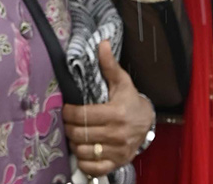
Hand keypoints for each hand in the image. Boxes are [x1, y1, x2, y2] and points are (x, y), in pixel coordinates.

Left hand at [62, 41, 154, 177]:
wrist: (147, 122)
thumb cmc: (129, 100)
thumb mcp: (121, 81)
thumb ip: (109, 64)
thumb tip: (102, 43)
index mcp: (116, 113)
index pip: (83, 115)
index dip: (69, 112)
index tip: (66, 108)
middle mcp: (117, 134)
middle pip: (81, 134)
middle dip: (69, 127)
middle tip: (67, 122)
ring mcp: (117, 151)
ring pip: (84, 151)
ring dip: (74, 143)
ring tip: (74, 134)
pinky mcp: (117, 163)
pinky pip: (94, 168)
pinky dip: (84, 162)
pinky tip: (82, 151)